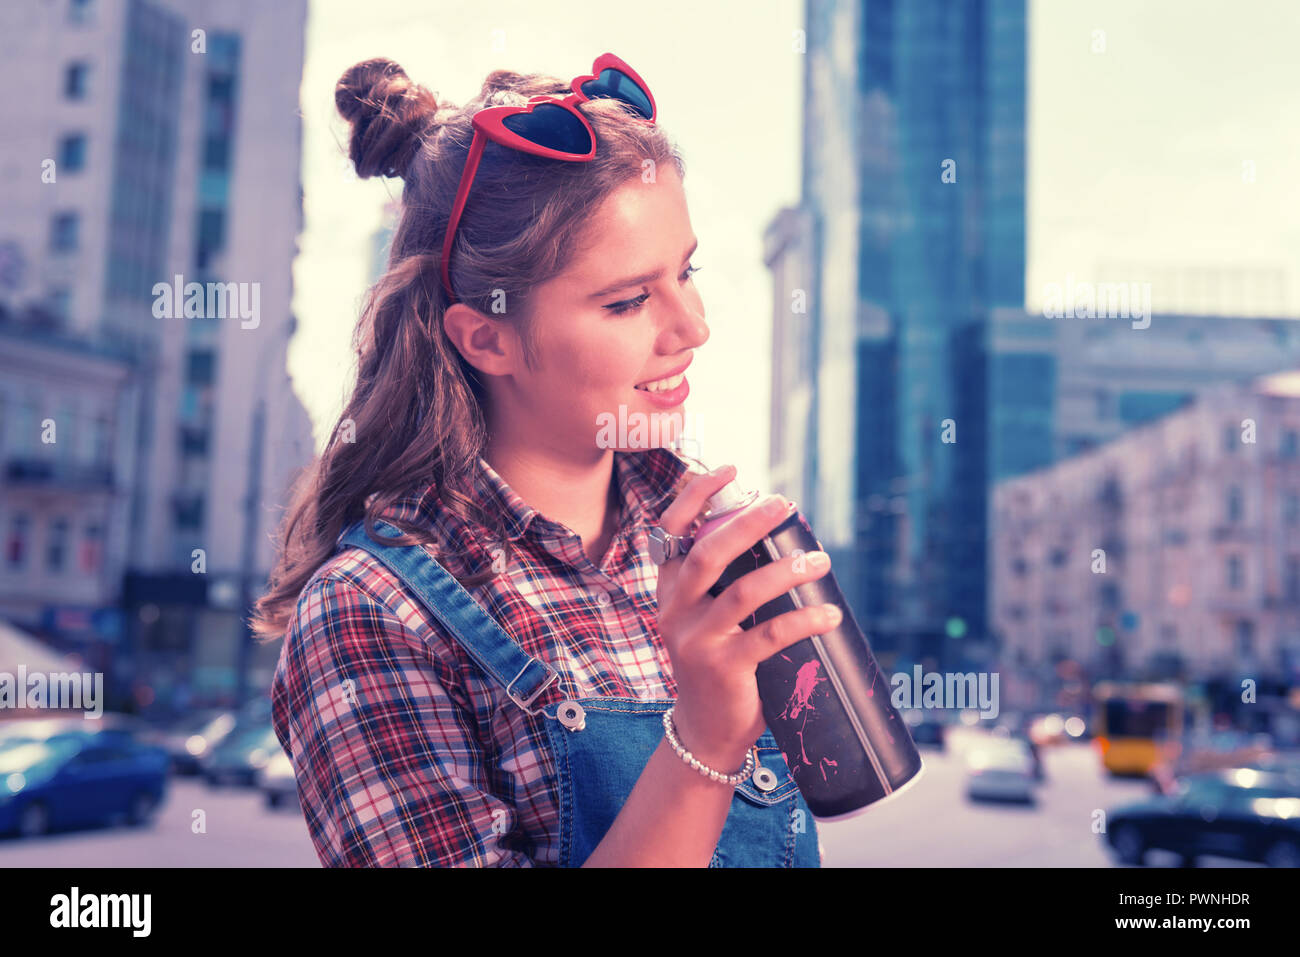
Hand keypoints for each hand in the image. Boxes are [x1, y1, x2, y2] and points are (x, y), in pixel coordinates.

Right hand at [653, 465, 838, 774]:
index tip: (731, 471)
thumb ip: (725, 580)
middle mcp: (674, 608)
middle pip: (708, 553)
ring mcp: (696, 639)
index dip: (697, 496)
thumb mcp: (707, 615)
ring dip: (784, 571)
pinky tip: (829, 612)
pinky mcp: (723, 668)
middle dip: (747, 523)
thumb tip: (781, 537)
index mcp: (669, 587)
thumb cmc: (716, 660)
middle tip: (784, 504)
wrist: (705, 728)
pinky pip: (768, 637)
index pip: (672, 529)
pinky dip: (803, 620)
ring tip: (820, 559)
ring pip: (740, 593)